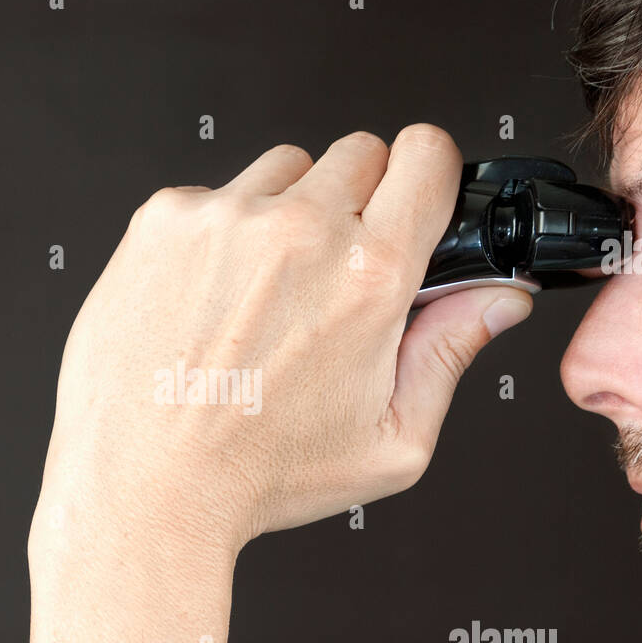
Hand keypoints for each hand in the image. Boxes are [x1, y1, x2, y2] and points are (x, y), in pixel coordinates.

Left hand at [35, 125, 532, 553]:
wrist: (145, 488)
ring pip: (284, 169)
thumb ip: (450, 354)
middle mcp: (298, 233)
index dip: (428, 177)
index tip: (415, 201)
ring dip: (286, 213)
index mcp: (368, 278)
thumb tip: (496, 299)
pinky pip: (212, 193)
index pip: (427, 155)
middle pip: (358, 154)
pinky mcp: (162, 220)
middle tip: (331, 276)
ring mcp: (224, 218)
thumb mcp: (390, 441)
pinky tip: (209, 299)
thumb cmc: (257, 475)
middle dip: (358, 203)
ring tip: (262, 296)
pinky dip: (218, 232)